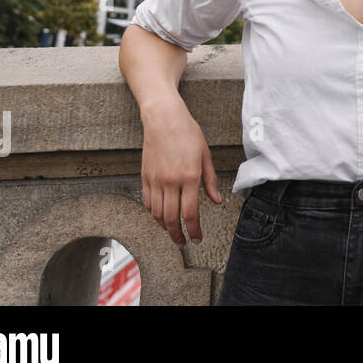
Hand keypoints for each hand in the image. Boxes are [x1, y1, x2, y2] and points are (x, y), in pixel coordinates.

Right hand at [140, 97, 221, 245]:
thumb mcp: (205, 156)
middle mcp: (170, 181)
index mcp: (188, 177)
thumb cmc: (187, 133)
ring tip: (173, 232)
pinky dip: (154, 213)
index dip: (194, 230)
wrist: (163, 119)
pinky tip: (160, 216)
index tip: (197, 238)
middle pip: (171, 218)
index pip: (190, 213)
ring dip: (165, 227)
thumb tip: (216, 201)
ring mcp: (155, 180)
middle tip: (183, 243)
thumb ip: (210, 181)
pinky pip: (148, 202)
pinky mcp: (145, 177)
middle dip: (177, 235)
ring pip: (157, 213)